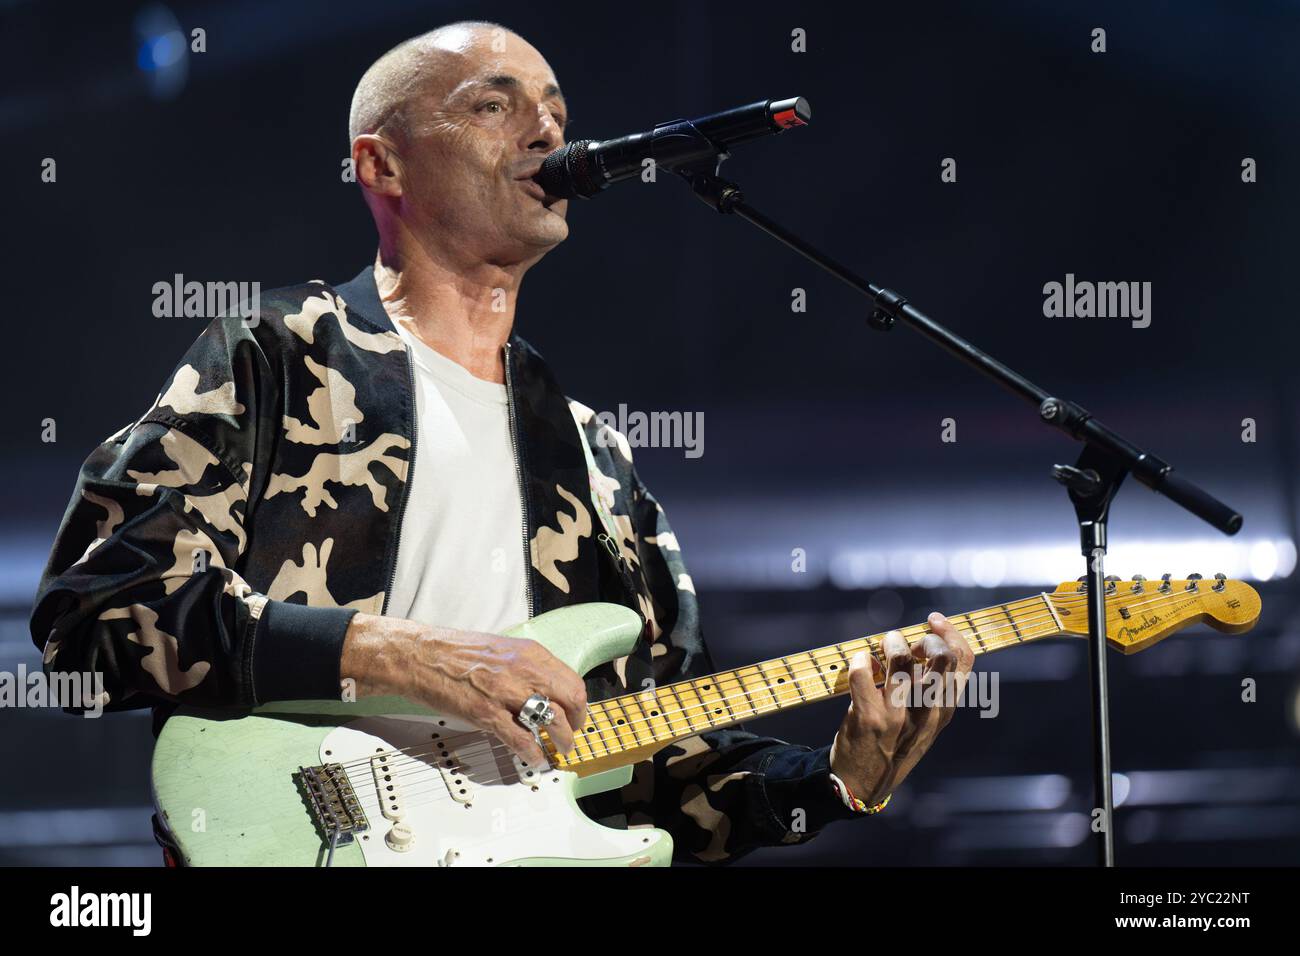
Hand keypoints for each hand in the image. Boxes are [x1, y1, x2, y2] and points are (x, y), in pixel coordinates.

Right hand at [340, 613, 587, 764]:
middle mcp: (523, 670)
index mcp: (529, 653)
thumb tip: (544, 689)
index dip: (579, 704)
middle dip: (576, 723)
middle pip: (570, 700)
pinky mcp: (486, 713)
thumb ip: (526, 668)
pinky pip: (521, 739)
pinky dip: (533, 753)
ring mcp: (505, 692)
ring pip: (552, 720)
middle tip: (571, 736)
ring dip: (560, 740)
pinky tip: (535, 759)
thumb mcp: (502, 650)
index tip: (576, 715)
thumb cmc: (455, 653)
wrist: (420, 655)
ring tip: (559, 750)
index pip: (571, 680)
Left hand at [829, 612, 974, 805]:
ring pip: (900, 659)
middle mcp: (927, 712)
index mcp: (944, 710)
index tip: (934, 620)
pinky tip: (861, 663)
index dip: (950, 632)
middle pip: (941, 656)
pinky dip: (860, 659)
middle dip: (924, 637)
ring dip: (890, 643)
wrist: (863, 783)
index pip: (963, 661)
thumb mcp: (926, 723)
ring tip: (883, 647)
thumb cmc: (895, 744)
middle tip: (908, 642)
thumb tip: (924, 644)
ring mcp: (898, 714)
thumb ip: (932, 690)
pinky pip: (863, 671)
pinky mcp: (868, 716)